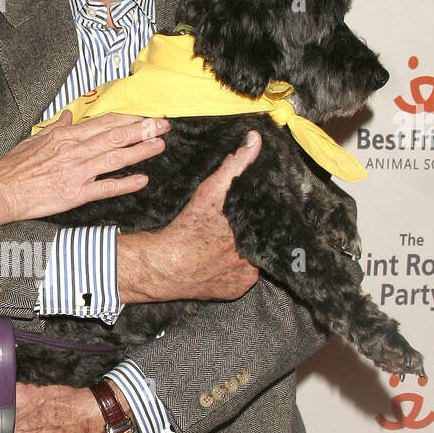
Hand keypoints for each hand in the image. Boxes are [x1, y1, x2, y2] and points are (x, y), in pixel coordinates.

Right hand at [0, 110, 169, 225]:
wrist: (0, 190)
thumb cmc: (14, 167)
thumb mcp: (35, 139)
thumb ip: (58, 127)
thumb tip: (72, 115)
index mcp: (66, 136)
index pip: (104, 123)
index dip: (128, 118)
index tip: (145, 114)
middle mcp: (75, 150)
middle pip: (115, 137)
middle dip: (142, 130)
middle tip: (164, 125)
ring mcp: (77, 172)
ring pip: (115, 158)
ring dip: (140, 151)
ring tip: (160, 145)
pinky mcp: (76, 194)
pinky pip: (105, 188)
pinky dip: (125, 184)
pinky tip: (142, 180)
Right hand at [118, 131, 261, 302]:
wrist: (163, 266)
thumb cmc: (187, 229)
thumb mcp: (212, 192)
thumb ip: (235, 166)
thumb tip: (255, 140)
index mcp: (256, 234)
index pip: (270, 224)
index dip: (267, 216)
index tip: (258, 212)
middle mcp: (255, 259)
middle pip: (263, 242)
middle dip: (258, 233)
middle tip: (237, 229)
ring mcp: (246, 278)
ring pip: (255, 261)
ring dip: (249, 253)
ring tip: (229, 243)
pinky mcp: (234, 291)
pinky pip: (241, 279)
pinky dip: (236, 271)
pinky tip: (223, 261)